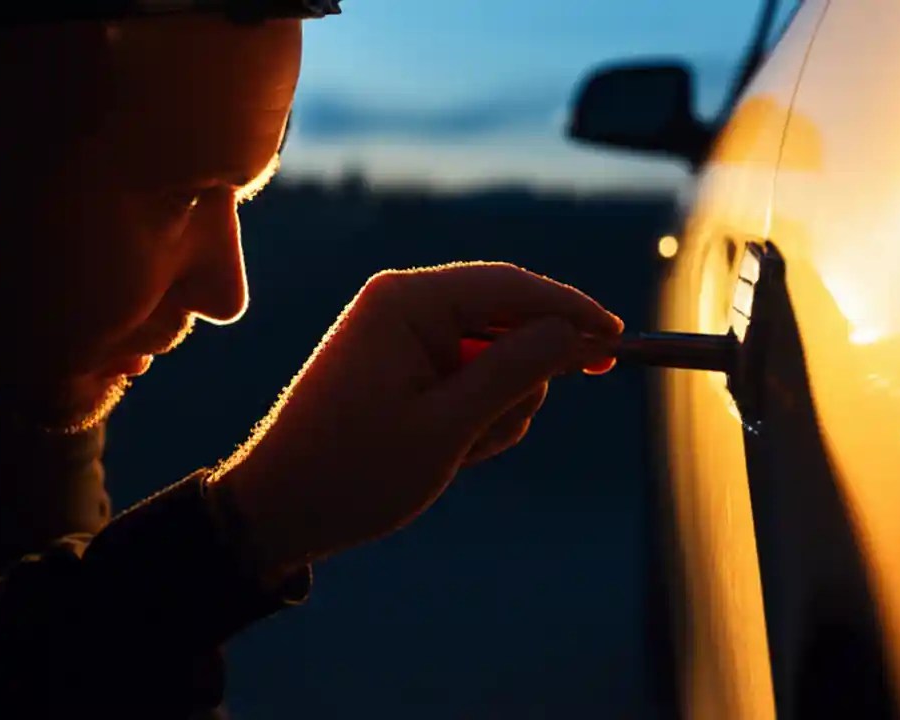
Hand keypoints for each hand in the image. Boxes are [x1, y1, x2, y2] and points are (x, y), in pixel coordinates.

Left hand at [213, 262, 622, 580]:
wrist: (279, 510)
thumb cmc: (354, 471)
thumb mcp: (448, 426)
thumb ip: (517, 371)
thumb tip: (575, 331)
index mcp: (407, 301)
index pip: (512, 287)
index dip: (572, 311)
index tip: (619, 341)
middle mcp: (403, 304)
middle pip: (506, 322)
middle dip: (516, 383)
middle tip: (491, 432)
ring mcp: (400, 335)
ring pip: (492, 359)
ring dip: (493, 410)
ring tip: (453, 454)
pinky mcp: (401, 365)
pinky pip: (465, 380)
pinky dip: (473, 417)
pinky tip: (444, 453)